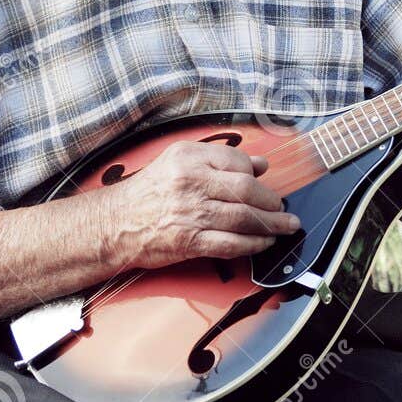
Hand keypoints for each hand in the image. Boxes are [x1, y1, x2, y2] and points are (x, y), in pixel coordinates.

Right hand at [108, 141, 300, 267]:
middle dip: (272, 202)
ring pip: (244, 217)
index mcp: (189, 157)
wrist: (115, 223)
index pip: (237, 161)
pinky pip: (231, 244)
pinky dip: (253, 245)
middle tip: (283, 208)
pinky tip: (264, 243)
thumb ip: (219, 160)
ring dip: (271, 224)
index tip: (265, 183)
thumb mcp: (179, 162)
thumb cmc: (148, 192)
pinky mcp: (190, 241)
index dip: (256, 174)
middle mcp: (191, 182)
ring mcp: (191, 213)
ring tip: (285, 226)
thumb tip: (260, 165)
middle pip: (247, 190)